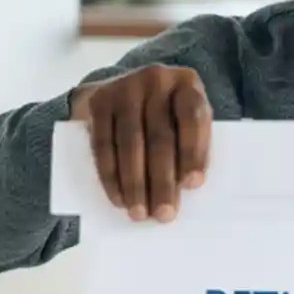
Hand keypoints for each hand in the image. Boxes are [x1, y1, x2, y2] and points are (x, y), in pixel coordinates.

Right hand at [69, 64, 211, 222]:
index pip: (192, 117)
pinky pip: (103, 145)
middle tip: (165, 214)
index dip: (193, 151)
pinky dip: (111, 175)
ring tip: (140, 213)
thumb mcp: (185, 117)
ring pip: (130, 143)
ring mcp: (125, 88)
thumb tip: (184, 188)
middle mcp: (156, 79)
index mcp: (187, 83)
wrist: (121, 87)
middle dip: (162, 180)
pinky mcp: (100, 101)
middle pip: (160, 136)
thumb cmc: (167, 113)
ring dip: (134, 183)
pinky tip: (118, 198)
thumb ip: (191, 143)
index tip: (193, 184)